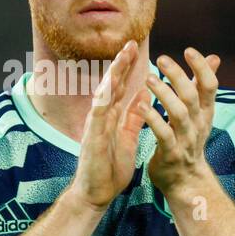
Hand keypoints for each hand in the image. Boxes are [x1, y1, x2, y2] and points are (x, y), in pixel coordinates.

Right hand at [68, 39, 148, 210]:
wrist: (96, 193)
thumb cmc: (110, 168)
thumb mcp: (127, 138)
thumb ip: (133, 118)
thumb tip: (143, 97)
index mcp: (112, 117)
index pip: (122, 87)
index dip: (130, 68)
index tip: (139, 49)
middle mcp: (102, 116)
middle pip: (113, 85)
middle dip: (122, 63)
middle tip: (132, 42)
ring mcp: (95, 125)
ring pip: (104, 93)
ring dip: (113, 74)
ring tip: (123, 56)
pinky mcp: (91, 137)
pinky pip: (98, 115)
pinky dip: (104, 100)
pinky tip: (110, 87)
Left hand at [137, 48, 221, 194]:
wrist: (186, 180)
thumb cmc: (189, 140)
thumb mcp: (201, 113)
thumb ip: (203, 86)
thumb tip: (215, 58)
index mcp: (205, 112)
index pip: (210, 86)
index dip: (202, 68)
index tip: (189, 51)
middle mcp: (198, 124)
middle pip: (192, 96)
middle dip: (177, 76)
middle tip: (161, 59)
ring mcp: (186, 139)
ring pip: (179, 113)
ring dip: (164, 94)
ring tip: (149, 78)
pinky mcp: (171, 153)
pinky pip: (164, 134)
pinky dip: (153, 119)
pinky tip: (141, 105)